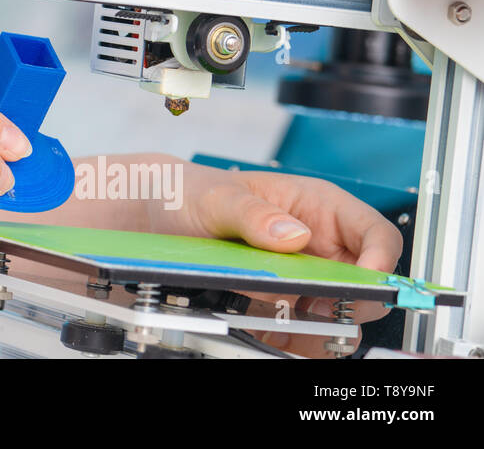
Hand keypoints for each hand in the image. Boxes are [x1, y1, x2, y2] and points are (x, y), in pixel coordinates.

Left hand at [155, 161, 402, 356]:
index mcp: (316, 208)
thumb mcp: (216, 197)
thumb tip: (294, 235)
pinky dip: (294, 341)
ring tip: (288, 326)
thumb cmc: (190, 193)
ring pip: (337, 316)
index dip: (381, 261)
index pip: (376, 234)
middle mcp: (316, 246)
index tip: (364, 283)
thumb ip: (252, 212)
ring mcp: (299, 280)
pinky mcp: (278, 306)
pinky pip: (302, 333)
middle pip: (365, 284)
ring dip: (321, 328)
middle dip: (350, 302)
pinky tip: (270, 334)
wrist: (152, 218)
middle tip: (316, 309)